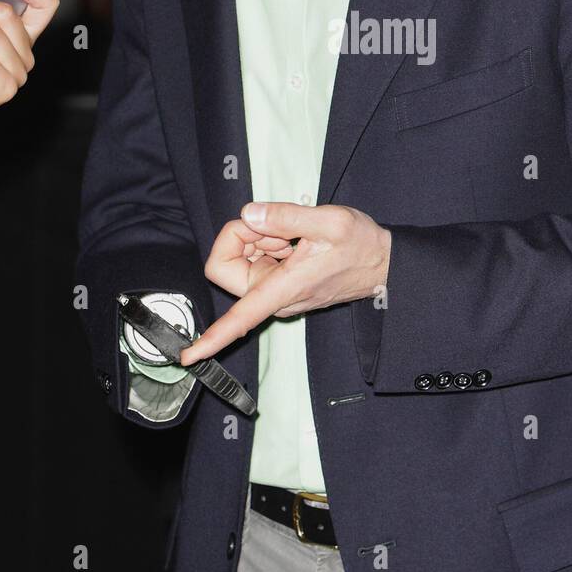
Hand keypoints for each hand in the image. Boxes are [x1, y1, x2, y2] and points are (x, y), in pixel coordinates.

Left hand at [182, 202, 391, 363]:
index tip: (187, 356)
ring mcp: (278, 292)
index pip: (238, 320)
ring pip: (243, 262)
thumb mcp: (330, 222)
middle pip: (228, 268)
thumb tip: (248, 215)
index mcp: (283, 289)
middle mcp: (276, 297)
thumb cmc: (362, 246)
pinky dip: (269, 244)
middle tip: (278, 228)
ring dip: (261, 239)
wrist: (384, 262)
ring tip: (294, 235)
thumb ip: (285, 216)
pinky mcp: (283, 285)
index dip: (210, 339)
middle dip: (245, 238)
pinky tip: (294, 241)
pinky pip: (258, 262)